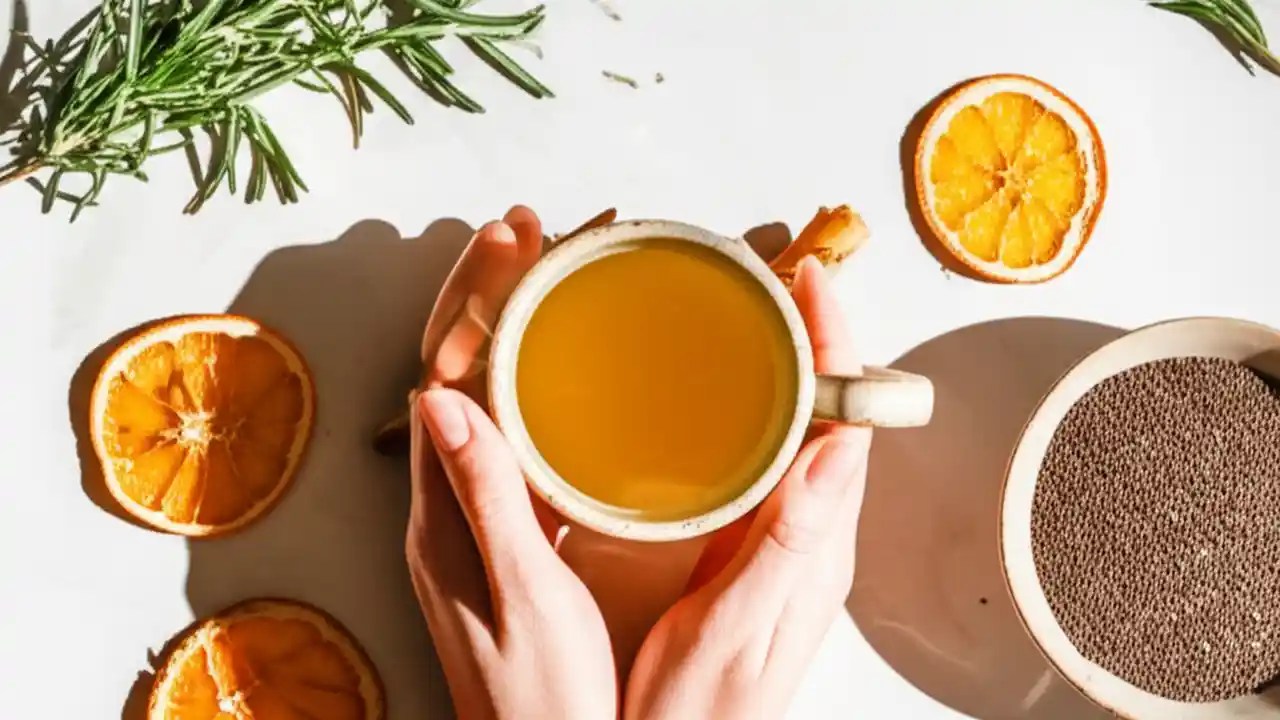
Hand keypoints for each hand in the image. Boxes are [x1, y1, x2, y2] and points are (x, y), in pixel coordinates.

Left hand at [405, 208, 616, 719]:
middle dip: (479, 294)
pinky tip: (547, 366)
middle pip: (450, 371)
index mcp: (446, 512)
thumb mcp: (522, 595)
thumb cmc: (541, 691)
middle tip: (520, 232)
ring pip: (473, 393)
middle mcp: (443, 504)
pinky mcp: (493, 529)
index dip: (473, 301)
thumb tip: (443, 397)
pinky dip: (517, 376)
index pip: (446, 377)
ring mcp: (465, 514)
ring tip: (530, 271)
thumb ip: (487, 497)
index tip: (510, 239)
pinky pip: (497, 428)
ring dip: (496, 325)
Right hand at [624, 256, 870, 719]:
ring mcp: (780, 539)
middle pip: (830, 415)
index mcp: (816, 544)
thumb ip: (790, 540)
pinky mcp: (749, 547)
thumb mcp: (742, 621)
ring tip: (759, 316)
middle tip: (781, 280)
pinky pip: (768, 460)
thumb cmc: (706, 703)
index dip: (836, 346)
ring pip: (800, 433)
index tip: (811, 282)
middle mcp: (809, 534)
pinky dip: (758, 412)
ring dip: (789, 370)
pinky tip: (726, 399)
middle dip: (815, 341)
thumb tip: (842, 448)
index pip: (845, 422)